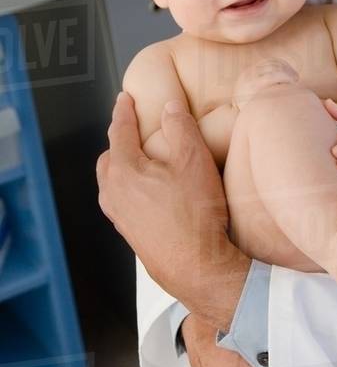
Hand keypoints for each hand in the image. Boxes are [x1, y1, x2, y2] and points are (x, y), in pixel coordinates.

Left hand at [97, 93, 248, 330]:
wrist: (197, 267)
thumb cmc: (195, 216)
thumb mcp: (195, 161)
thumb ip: (181, 128)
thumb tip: (170, 108)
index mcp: (124, 171)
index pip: (119, 131)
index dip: (124, 111)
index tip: (126, 99)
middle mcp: (113, 194)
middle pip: (109, 158)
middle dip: (120, 140)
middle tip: (136, 130)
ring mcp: (120, 217)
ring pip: (113, 182)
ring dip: (124, 167)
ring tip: (146, 161)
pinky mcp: (131, 234)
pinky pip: (123, 202)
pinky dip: (132, 188)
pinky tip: (153, 192)